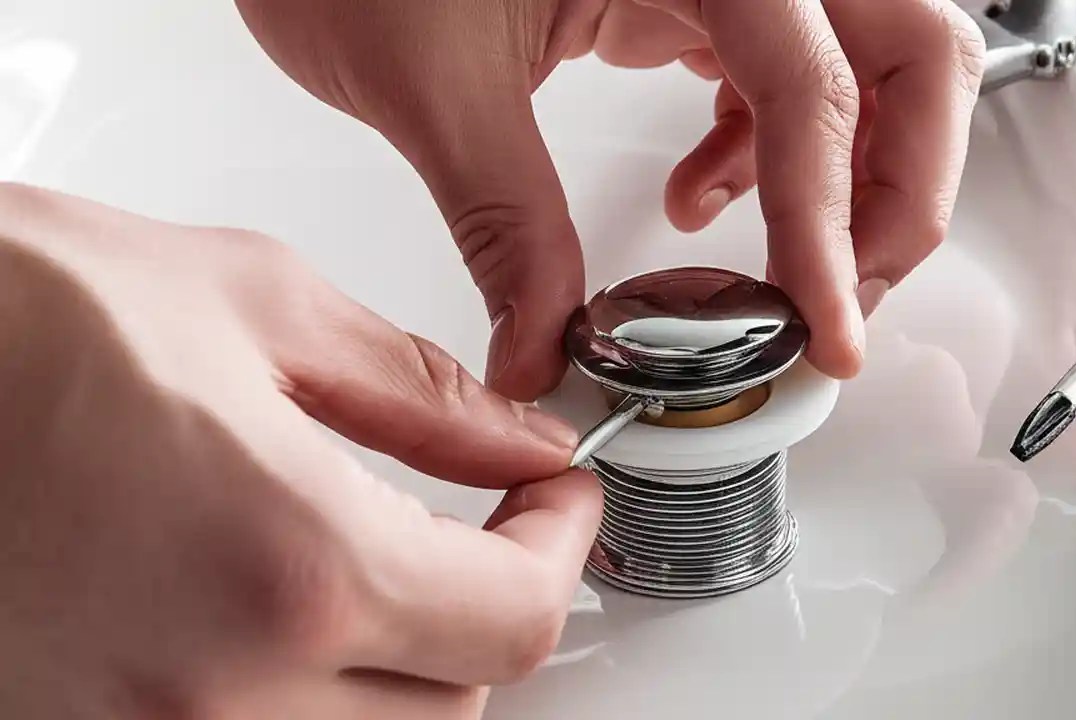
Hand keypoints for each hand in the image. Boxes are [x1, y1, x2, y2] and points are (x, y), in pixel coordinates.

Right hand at [0, 184, 599, 718]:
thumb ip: (421, 393)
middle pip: (454, 705)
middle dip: (489, 609)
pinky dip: (307, 691)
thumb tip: (520, 443)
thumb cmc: (10, 311)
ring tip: (390, 563)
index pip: (510, 620)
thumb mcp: (257, 305)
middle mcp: (214, 692)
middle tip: (489, 524)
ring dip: (406, 663)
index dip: (560, 549)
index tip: (557, 497)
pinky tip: (285, 606)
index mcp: (286, 566)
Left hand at [235, 0, 985, 400]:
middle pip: (910, 54)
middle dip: (896, 192)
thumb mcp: (428, 81)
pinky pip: (790, 73)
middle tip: (844, 300)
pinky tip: (701, 200)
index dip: (830, 224)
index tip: (827, 329)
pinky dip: (774, 156)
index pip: (811, 88)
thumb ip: (505, 224)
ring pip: (868, 66)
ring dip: (848, 182)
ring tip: (780, 273)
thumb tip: (542, 349)